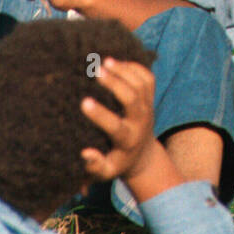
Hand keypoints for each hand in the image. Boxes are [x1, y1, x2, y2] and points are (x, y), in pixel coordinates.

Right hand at [79, 56, 157, 182]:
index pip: (115, 126)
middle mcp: (141, 121)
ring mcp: (148, 107)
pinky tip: (119, 61)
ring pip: (141, 84)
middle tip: (97, 70)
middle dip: (115, 83)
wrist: (143, 155)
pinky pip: (148, 79)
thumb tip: (85, 153)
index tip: (83, 102)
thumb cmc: (118, 162)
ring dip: (124, 71)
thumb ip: (95, 166)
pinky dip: (136, 67)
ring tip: (105, 60)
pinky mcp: (150, 98)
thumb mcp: (107, 173)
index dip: (100, 114)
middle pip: (132, 98)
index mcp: (128, 139)